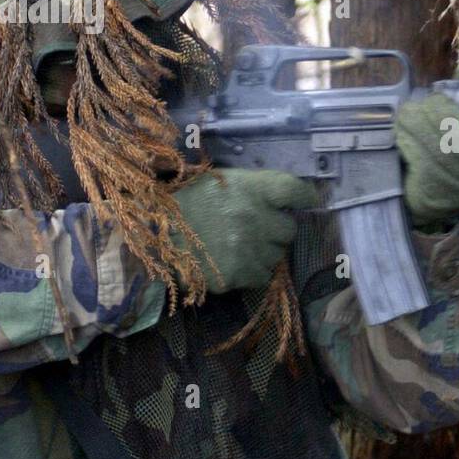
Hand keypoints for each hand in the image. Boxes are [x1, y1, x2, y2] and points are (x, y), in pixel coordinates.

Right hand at [172, 168, 317, 291]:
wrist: (152, 236)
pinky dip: (252, 272)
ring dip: (264, 252)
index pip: (296, 191)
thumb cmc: (186, 203)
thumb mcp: (221, 182)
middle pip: (289, 229)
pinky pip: (262, 276)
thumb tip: (285, 201)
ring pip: (277, 255)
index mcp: (252, 188)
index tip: (306, 202)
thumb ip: (254, 189)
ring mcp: (248, 247)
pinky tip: (233, 262)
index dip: (305, 198)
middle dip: (276, 230)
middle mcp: (255, 216)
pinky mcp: (239, 273)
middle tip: (255, 229)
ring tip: (238, 246)